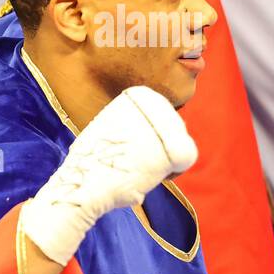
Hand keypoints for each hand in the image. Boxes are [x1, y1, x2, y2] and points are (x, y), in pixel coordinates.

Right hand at [20, 87, 197, 264]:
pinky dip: (172, 173)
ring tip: (138, 170)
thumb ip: (132, 123)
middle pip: (170, 130)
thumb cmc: (93, 161)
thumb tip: (146, 130)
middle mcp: (157, 100)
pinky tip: (151, 176)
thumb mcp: (109, 126)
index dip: (146, 139)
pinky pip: (187, 159)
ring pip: (177, 144)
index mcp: (139, 94)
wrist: (86, 179)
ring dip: (162, 161)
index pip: (157, 117)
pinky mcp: (178, 144)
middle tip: (133, 165)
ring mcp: (169, 121)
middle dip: (155, 150)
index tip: (129, 151)